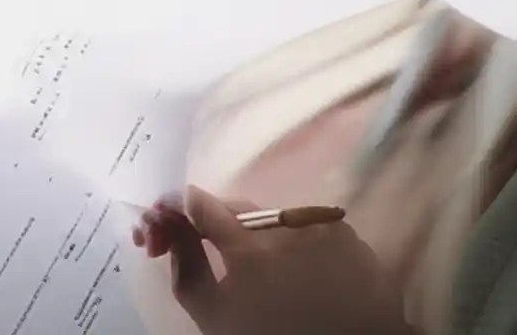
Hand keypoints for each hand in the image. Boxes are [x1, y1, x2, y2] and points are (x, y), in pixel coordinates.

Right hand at [131, 187, 414, 334]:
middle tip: (204, 247)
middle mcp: (286, 223)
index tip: (165, 225)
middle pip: (237, 208)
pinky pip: (308, 228)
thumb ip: (184, 263)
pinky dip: (294, 243)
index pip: (200, 202)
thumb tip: (168, 226)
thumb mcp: (214, 314)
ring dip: (256, 233)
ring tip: (258, 268)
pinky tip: (295, 269)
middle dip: (214, 224)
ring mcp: (323, 227)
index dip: (177, 209)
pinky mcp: (351, 237)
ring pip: (273, 218)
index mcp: (249, 245)